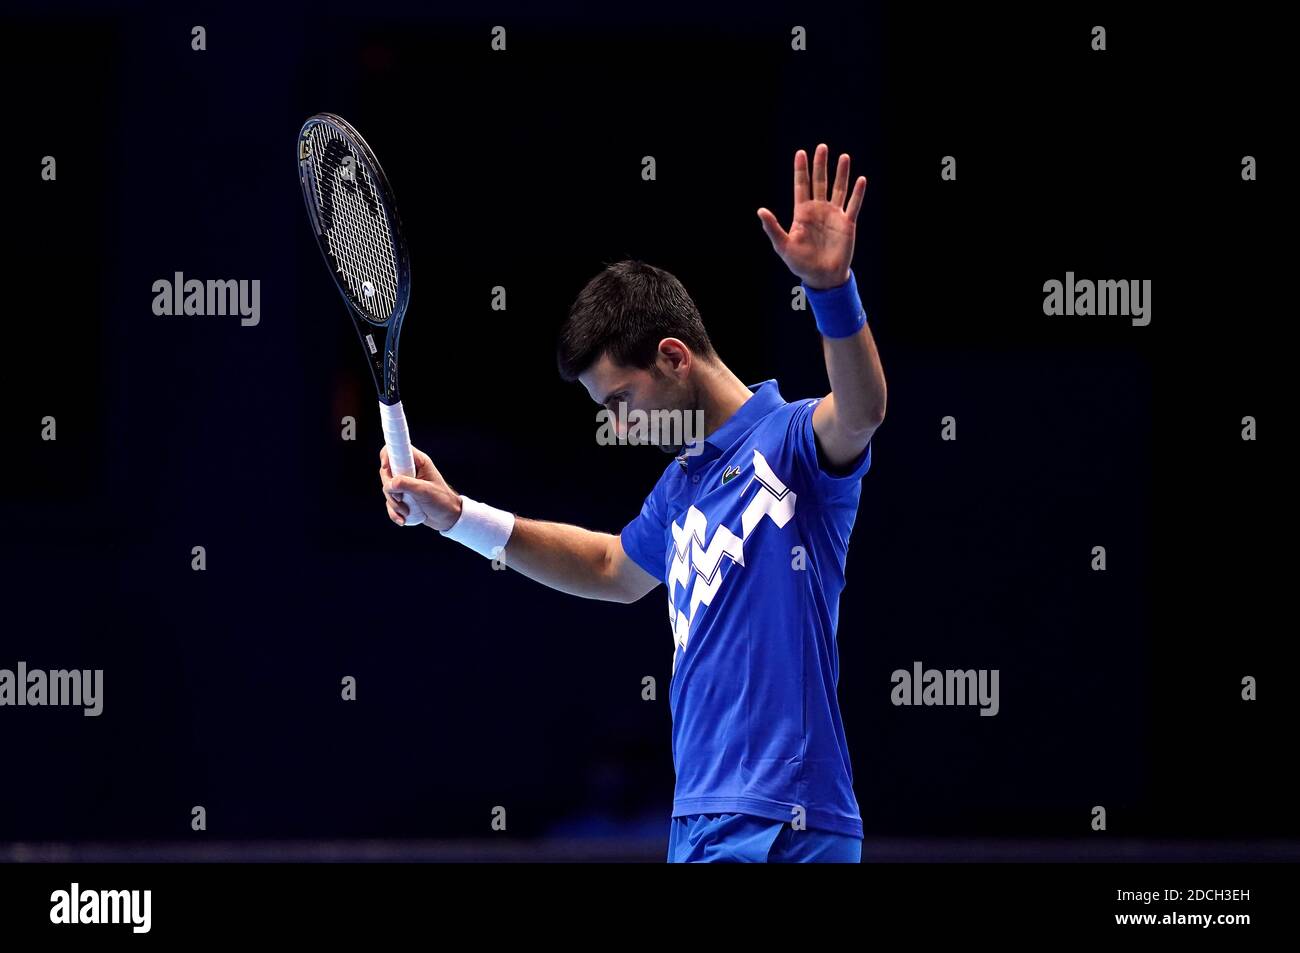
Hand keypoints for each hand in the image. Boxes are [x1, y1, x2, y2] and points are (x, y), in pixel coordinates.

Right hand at [379, 445, 462, 530]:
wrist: (448, 518)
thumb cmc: (441, 500)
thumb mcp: (424, 491)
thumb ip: (406, 485)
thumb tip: (389, 484)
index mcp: (418, 462)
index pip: (397, 449)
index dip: (387, 456)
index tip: (386, 468)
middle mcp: (410, 470)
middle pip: (386, 472)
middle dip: (390, 489)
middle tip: (401, 498)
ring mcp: (405, 484)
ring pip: (387, 489)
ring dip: (394, 504)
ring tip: (407, 512)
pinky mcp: (403, 496)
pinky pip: (390, 502)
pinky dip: (394, 512)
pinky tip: (403, 520)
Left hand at [757, 143, 867, 289]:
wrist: (822, 277)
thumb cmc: (800, 263)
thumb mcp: (783, 246)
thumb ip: (773, 228)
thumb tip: (760, 211)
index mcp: (802, 213)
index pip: (801, 186)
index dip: (801, 170)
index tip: (801, 153)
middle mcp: (819, 210)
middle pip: (820, 182)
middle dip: (821, 165)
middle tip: (822, 147)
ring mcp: (834, 215)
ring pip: (838, 189)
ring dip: (841, 173)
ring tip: (844, 157)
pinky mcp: (847, 223)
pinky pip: (853, 205)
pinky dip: (857, 193)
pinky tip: (860, 180)